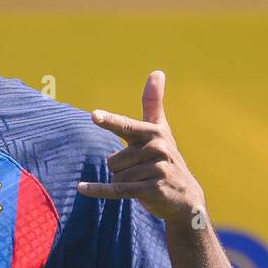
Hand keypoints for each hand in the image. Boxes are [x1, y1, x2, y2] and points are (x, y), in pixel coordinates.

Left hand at [77, 70, 205, 230]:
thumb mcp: (161, 130)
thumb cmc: (167, 158)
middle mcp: (156, 149)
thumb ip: (153, 103)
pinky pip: (117, 189)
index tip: (94, 115)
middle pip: (113, 159)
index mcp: (153, 133)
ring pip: (116, 175)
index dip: (109, 121)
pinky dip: (99, 189)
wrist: (185, 196)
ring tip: (142, 182)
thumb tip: (156, 72)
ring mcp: (155, 170)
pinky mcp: (151, 190)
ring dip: (123, 182)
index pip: (126, 126)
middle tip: (140, 171)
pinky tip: (82, 188)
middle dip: (120, 168)